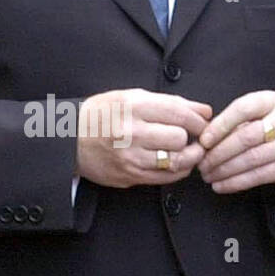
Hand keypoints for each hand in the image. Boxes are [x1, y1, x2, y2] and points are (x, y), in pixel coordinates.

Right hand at [75, 88, 210, 188]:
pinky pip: (167, 177)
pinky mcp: (130, 175)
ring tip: (186, 150)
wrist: (70, 138)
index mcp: (132, 106)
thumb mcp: (130, 97)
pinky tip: (174, 161)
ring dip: (188, 156)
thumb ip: (169, 103)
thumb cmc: (101, 115)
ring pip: (177, 160)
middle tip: (191, 136)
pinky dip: (178, 170)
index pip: (179, 113)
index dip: (198, 119)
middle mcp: (130, 131)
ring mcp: (130, 156)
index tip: (202, 122)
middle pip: (180, 138)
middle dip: (190, 137)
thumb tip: (204, 111)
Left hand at [198, 90, 274, 194]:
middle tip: (201, 163)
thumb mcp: (258, 117)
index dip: (219, 126)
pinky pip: (258, 175)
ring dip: (224, 170)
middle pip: (244, 137)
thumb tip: (202, 138)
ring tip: (208, 175)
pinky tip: (221, 185)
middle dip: (218, 153)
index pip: (241, 109)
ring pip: (250, 158)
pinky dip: (236, 182)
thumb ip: (233, 123)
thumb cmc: (273, 131)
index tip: (203, 140)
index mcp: (270, 101)